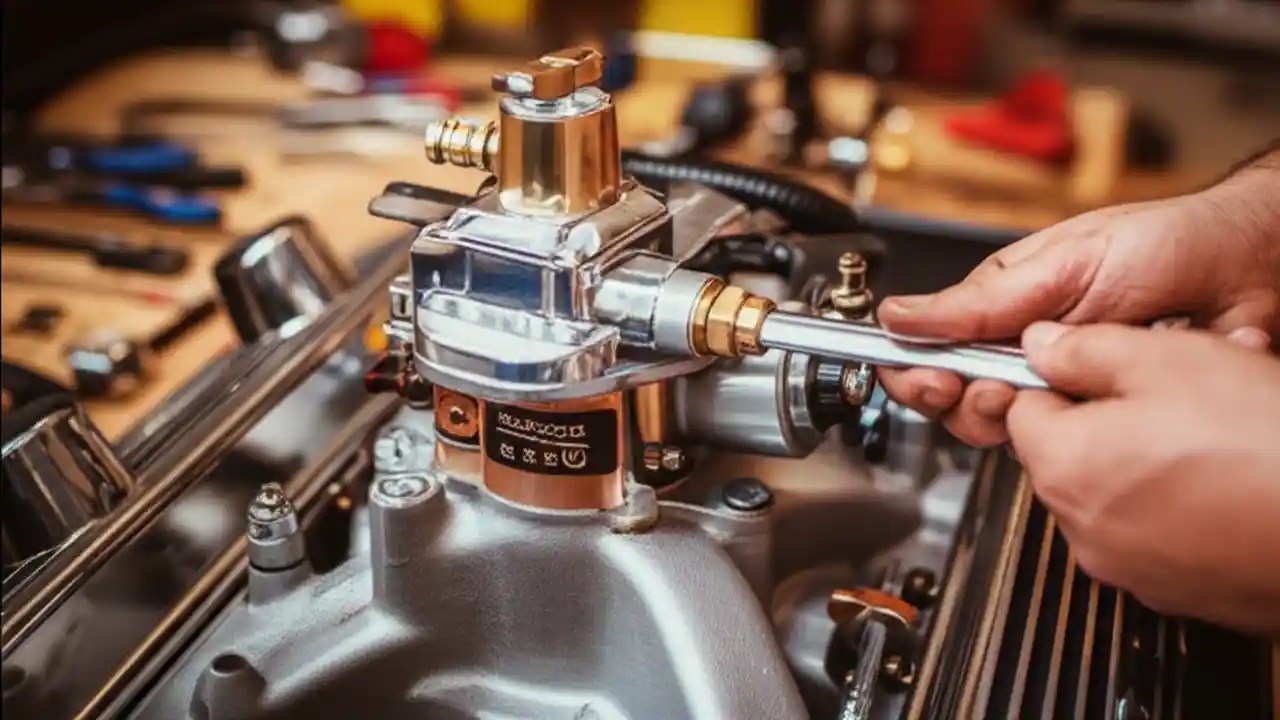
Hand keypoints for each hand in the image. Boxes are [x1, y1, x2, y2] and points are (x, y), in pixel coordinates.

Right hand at [876, 176, 1279, 445]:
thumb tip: (898, 314)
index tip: (933, 381)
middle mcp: (1025, 352)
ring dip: (1017, 416)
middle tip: (993, 387)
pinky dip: (1081, 429)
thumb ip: (979, 302)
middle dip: (966, 401)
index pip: (931, 350)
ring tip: (1045, 389)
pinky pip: (1070, 446)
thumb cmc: (1165, 246)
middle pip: (959, 402)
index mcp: (1001, 309)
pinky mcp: (1106, 418)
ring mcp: (1064, 387)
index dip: (918, 373)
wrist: (1251, 267)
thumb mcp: (1063, 265)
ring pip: (1006, 431)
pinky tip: (1097, 403)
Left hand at [1010, 321, 1279, 633]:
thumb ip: (1085, 348)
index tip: (1097, 366)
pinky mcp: (1173, 589)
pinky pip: (1154, 531)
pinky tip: (1226, 477)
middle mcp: (1081, 527)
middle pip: (1065, 453)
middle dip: (1109, 417)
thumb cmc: (1264, 446)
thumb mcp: (1166, 360)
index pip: (1020, 409)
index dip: (1060, 378)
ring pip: (1112, 492)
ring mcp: (1126, 566)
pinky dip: (1178, 504)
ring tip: (1212, 434)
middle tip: (1174, 393)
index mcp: (1064, 465)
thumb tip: (1040, 344)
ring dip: (1146, 459)